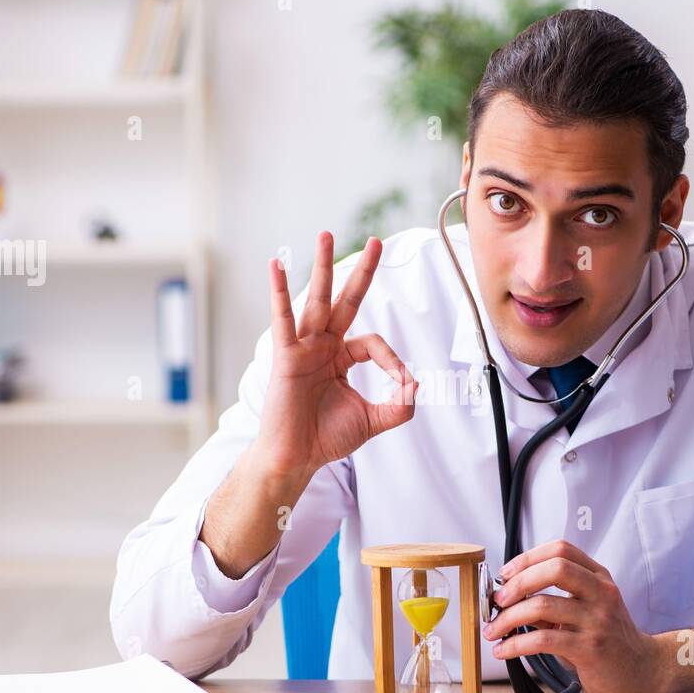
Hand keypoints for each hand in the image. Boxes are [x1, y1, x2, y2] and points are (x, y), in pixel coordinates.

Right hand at [256, 231, 418, 482]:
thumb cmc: (326, 439)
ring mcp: (303, 347)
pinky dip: (278, 291)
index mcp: (340, 357)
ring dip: (322, 266)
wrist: (297, 458)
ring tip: (326, 235)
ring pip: (316, 299)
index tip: (401, 384)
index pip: (373, 342)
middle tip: (377, 241)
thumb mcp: (374, 420)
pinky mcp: (285, 355)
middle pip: (344, 299)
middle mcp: (322, 346)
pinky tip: (276, 263)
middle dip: (361, 271)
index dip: (392, 360)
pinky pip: (283, 318)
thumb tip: (417, 385)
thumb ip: (399, 405)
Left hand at [482, 540, 657, 692]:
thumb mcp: (586, 612)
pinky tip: (504, 650)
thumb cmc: (608, 640)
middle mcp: (600, 593)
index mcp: (598, 578)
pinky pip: (544, 640)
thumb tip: (509, 598)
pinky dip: (516, 644)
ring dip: (508, 618)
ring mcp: (597, 620)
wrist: (642, 672)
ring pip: (543, 605)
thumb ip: (553, 602)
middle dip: (518, 582)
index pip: (561, 550)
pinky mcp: (590, 648)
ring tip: (493, 630)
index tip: (506, 573)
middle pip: (555, 568)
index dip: (528, 557)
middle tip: (499, 600)